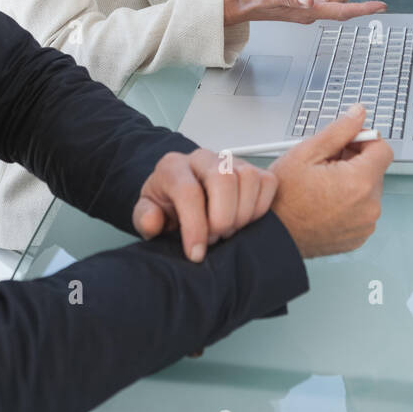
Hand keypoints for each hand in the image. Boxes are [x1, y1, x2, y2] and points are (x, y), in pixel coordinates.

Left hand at [132, 148, 277, 260]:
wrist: (180, 198)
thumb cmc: (167, 206)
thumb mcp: (147, 215)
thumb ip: (145, 218)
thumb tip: (153, 220)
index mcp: (173, 167)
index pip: (189, 192)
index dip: (195, 227)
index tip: (196, 253)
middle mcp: (202, 158)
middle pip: (223, 178)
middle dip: (222, 217)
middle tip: (215, 238)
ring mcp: (229, 160)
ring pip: (248, 178)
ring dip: (242, 213)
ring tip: (227, 230)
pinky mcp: (251, 168)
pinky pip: (267, 181)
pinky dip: (260, 207)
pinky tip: (243, 220)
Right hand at [271, 105, 392, 257]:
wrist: (271, 235)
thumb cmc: (283, 198)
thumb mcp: (306, 153)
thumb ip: (339, 131)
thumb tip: (358, 114)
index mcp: (360, 182)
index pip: (383, 149)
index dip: (364, 140)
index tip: (349, 142)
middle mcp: (369, 206)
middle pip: (375, 170)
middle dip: (355, 162)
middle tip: (326, 164)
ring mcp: (364, 225)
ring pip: (368, 191)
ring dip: (352, 183)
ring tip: (322, 185)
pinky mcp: (358, 237)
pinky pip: (362, 211)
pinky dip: (349, 204)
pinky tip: (325, 201)